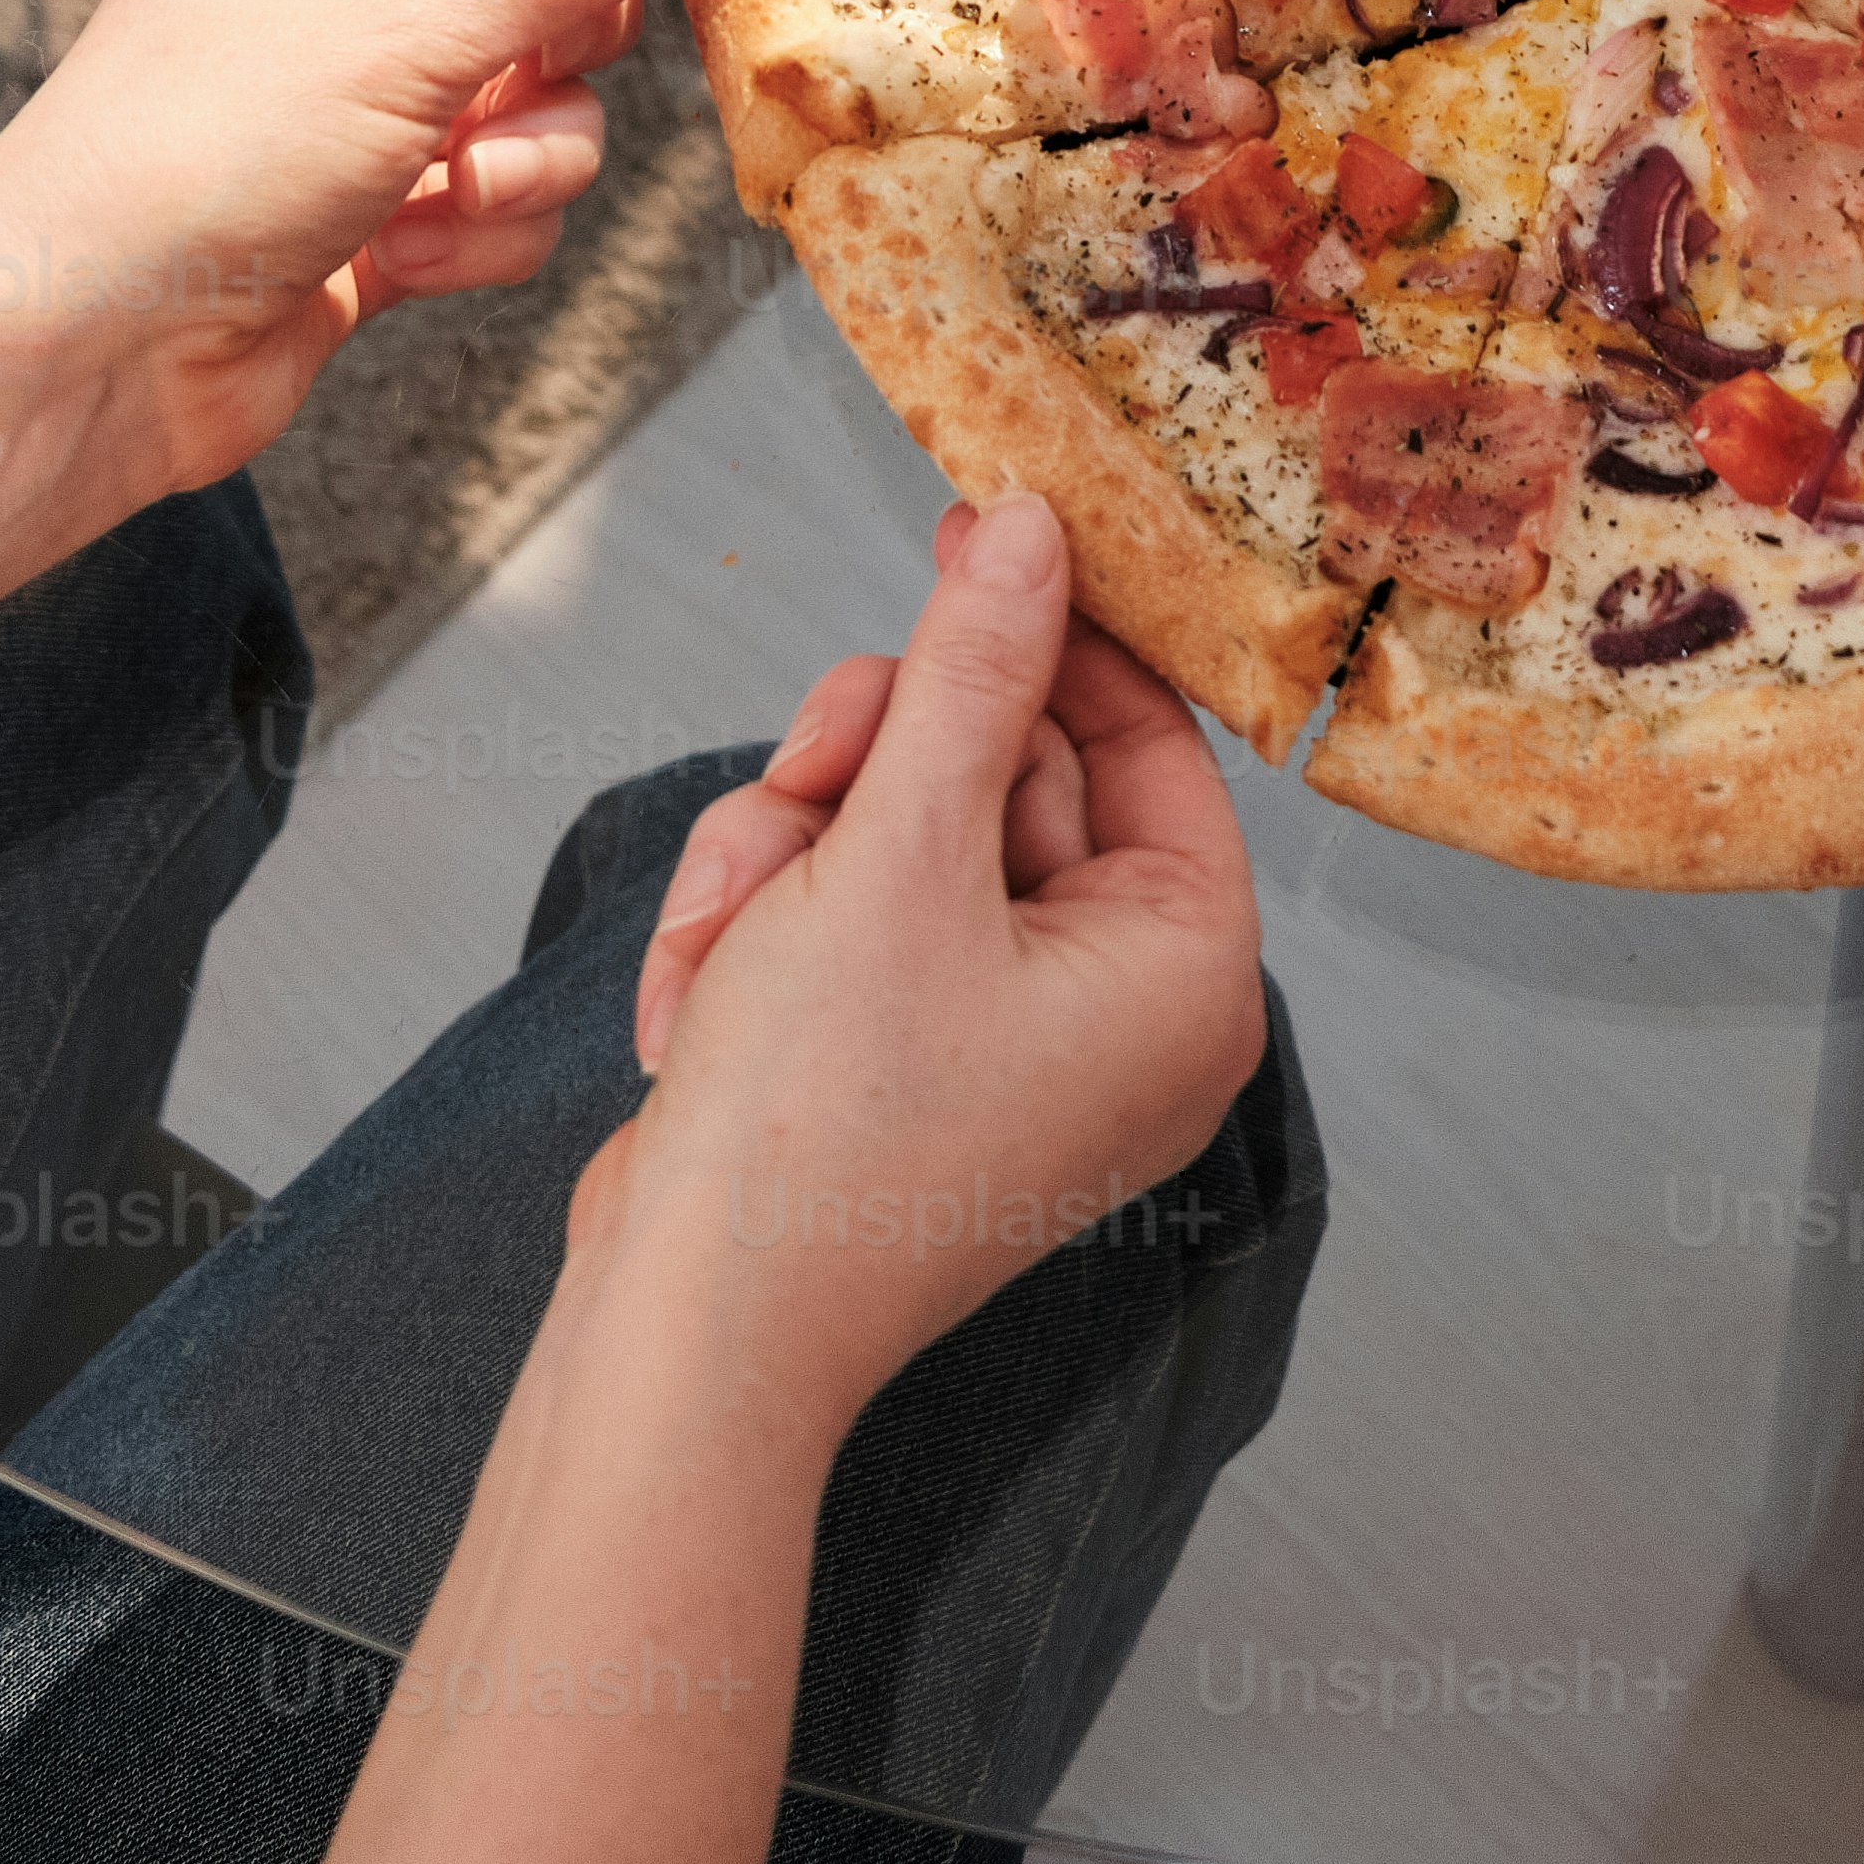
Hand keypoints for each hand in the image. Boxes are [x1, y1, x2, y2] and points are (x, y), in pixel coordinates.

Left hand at [0, 0, 720, 490]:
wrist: (74, 362)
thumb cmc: (189, 163)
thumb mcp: (395, 41)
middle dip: (558, 47)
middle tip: (540, 69)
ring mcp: (359, 114)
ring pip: (541, 108)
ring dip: (521, 160)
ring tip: (448, 194)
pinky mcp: (376, 223)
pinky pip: (502, 204)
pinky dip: (479, 235)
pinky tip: (404, 261)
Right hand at [574, 486, 1268, 1447]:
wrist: (681, 1335)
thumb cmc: (817, 1128)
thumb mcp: (898, 852)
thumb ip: (970, 673)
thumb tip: (1036, 528)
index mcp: (1182, 973)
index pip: (1143, 732)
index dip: (1048, 628)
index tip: (972, 531)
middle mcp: (1118, 1008)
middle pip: (1003, 766)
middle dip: (869, 766)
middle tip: (801, 783)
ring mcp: (1007, 1037)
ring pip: (900, 821)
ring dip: (791, 845)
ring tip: (732, 931)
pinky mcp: (904, 1055)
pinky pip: (849, 908)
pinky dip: (768, 923)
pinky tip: (707, 994)